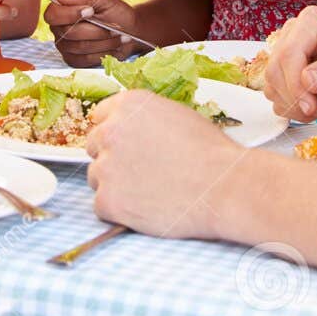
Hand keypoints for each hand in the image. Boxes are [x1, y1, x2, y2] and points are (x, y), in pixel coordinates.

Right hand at [44, 0, 149, 66]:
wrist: (129, 30)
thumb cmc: (114, 12)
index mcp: (61, 11)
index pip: (52, 14)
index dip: (69, 14)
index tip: (90, 11)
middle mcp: (59, 29)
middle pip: (69, 33)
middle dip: (96, 31)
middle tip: (115, 27)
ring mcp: (65, 46)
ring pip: (80, 47)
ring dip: (104, 42)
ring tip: (119, 36)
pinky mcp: (74, 60)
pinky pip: (85, 60)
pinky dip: (103, 53)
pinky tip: (114, 47)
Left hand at [85, 90, 239, 238]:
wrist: (222, 186)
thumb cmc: (210, 152)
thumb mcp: (176, 115)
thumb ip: (145, 118)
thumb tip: (135, 130)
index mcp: (128, 105)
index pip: (100, 116)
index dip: (115, 133)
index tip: (125, 145)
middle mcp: (111, 131)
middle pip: (94, 146)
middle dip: (112, 158)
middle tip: (139, 172)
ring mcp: (106, 167)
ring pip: (96, 177)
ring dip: (115, 185)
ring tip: (147, 191)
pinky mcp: (107, 201)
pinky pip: (101, 206)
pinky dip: (119, 210)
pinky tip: (144, 207)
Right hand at [264, 5, 316, 120]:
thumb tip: (308, 81)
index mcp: (312, 22)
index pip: (288, 53)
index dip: (295, 84)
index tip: (310, 106)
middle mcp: (296, 35)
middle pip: (275, 71)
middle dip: (297, 98)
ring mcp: (292, 55)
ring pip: (272, 86)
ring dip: (296, 106)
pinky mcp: (292, 74)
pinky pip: (278, 96)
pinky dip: (295, 109)